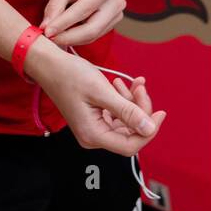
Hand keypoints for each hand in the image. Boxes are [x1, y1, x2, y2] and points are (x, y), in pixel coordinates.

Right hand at [32, 45, 165, 155]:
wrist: (49, 64)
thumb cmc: (70, 75)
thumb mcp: (102, 92)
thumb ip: (127, 112)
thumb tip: (149, 129)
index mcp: (93, 135)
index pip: (130, 146)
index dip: (149, 131)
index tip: (160, 112)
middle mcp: (93, 136)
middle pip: (130, 132)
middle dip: (140, 110)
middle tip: (140, 86)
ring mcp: (93, 127)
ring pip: (125, 121)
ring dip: (132, 101)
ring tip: (132, 82)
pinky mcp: (94, 117)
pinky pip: (116, 113)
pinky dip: (123, 99)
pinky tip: (122, 84)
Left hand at [42, 0, 124, 46]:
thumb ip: (54, 6)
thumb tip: (46, 27)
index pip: (83, 10)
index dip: (63, 23)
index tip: (47, 32)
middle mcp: (116, 2)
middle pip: (91, 29)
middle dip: (68, 36)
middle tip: (50, 38)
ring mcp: (117, 14)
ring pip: (92, 36)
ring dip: (71, 38)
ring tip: (55, 34)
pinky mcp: (112, 24)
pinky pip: (93, 37)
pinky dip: (77, 38)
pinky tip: (66, 32)